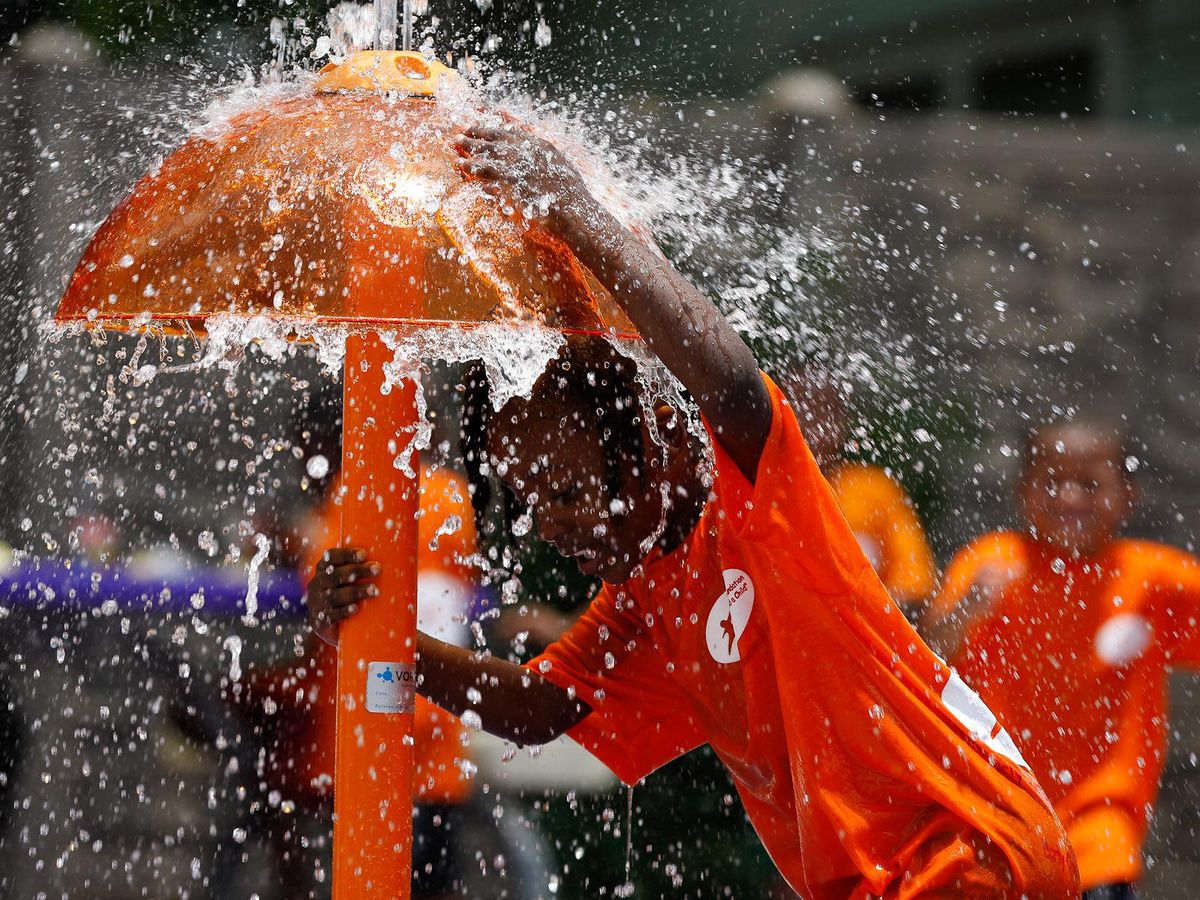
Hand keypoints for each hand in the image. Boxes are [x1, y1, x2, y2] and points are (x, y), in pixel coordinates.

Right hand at [305, 547, 380, 646]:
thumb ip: (361, 569)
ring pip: (335, 595)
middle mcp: (317, 585)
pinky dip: (344, 611)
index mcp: (323, 571)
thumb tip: (394, 558)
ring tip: (374, 590)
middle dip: (357, 570)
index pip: (330, 557)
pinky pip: (330, 616)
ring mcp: (316, 604)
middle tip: (377, 569)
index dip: (346, 554)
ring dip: (356, 591)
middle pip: (335, 575)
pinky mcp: (319, 622)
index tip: (364, 554)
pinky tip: (356, 608)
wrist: (331, 628)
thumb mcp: (349, 581)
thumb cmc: (346, 596)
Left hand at [453, 123, 589, 225]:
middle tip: (459, 134)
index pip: (506, 132)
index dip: (488, 129)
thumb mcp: (558, 162)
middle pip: (491, 140)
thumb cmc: (569, 190)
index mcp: (535, 144)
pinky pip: (485, 175)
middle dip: (473, 135)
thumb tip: (531, 143)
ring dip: (468, 152)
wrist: (572, 208)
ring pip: (485, 155)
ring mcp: (515, 167)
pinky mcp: (509, 184)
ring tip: (455, 149)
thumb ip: (542, 151)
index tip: (477, 128)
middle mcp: (523, 152)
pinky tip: (463, 168)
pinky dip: (473, 171)